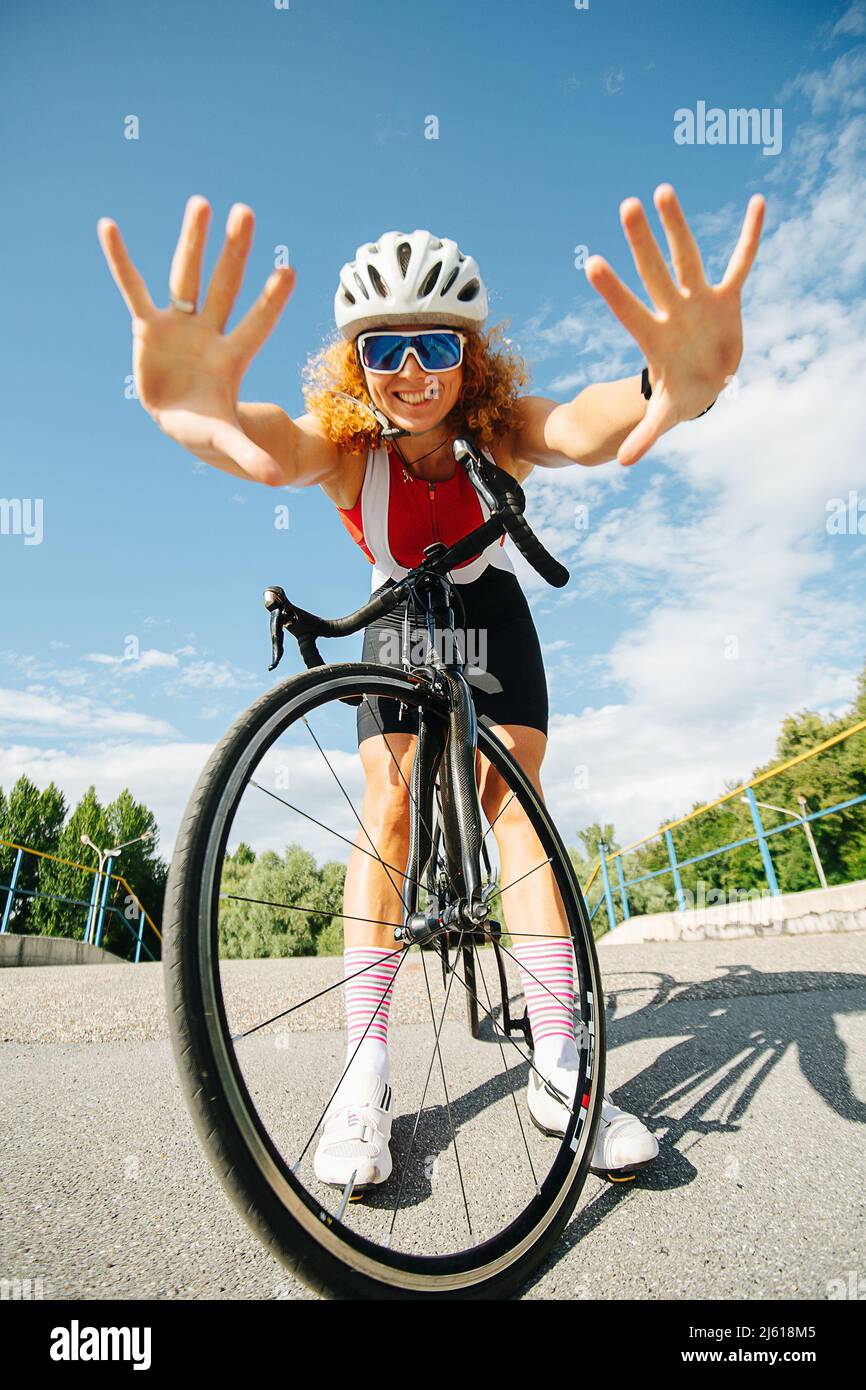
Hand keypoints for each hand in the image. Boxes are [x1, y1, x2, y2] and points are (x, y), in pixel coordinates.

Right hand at [98, 196, 295, 482]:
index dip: (270, 302)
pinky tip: (110, 228)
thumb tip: (275, 479)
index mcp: (231, 358)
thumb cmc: (207, 426)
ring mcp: (180, 325)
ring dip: (193, 242)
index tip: (289, 271)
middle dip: (234, 254)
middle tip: (247, 213)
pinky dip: (121, 260)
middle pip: (225, 288)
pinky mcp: (149, 326)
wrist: (179, 419)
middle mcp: (209, 333)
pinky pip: (133, 288)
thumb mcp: (225, 440)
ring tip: (202, 203)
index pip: (256, 325)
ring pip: (186, 277)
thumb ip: (249, 453)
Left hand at [585, 184, 764, 466]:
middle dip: (642, 242)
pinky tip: (759, 203)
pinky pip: (741, 263)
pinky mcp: (725, 296)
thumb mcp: (664, 416)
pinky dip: (751, 236)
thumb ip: (646, 434)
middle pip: (654, 272)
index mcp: (654, 337)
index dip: (613, 291)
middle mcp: (672, 310)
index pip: (628, 310)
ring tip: (663, 189)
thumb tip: (624, 462)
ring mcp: (697, 300)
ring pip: (686, 255)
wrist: (704, 383)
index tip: (592, 264)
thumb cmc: (680, 396)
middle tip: (626, 205)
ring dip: (677, 225)